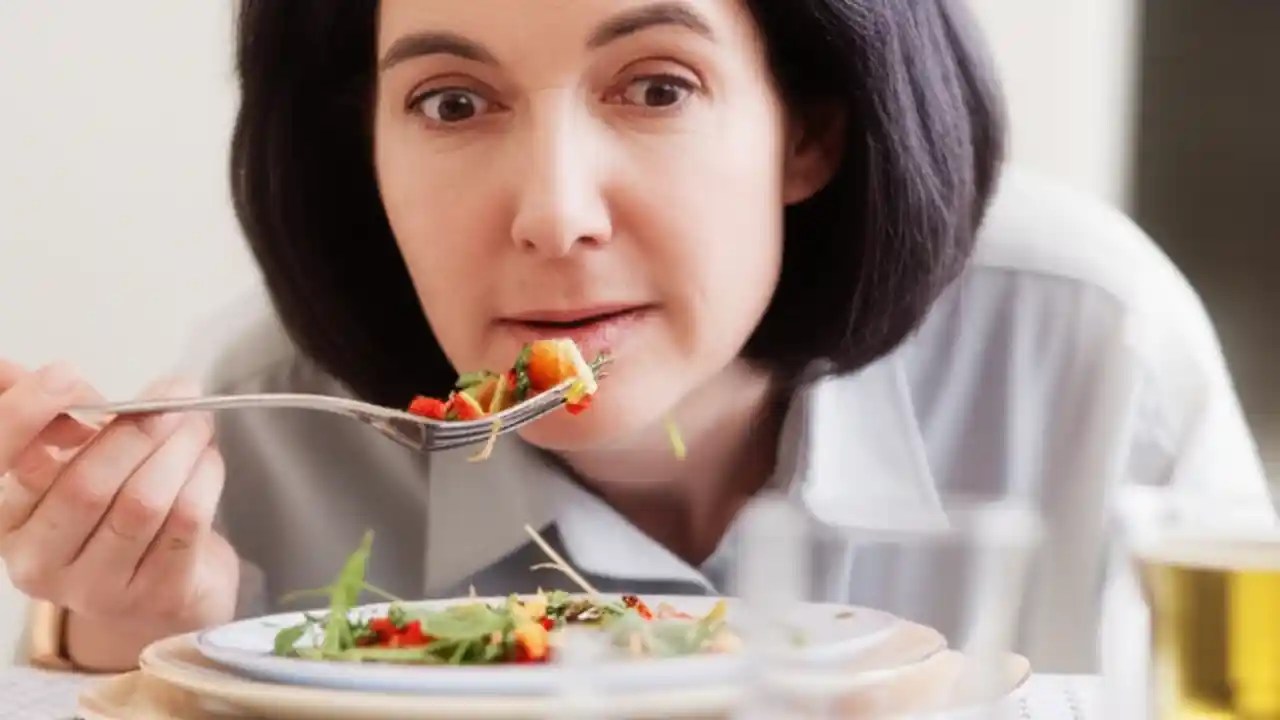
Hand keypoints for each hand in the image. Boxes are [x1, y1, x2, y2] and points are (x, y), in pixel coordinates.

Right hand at [0, 360, 239, 668]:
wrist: (159, 592)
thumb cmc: (110, 512)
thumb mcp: (70, 463)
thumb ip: (42, 417)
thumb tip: (4, 369)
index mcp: (6, 520)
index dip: (28, 415)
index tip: (66, 374)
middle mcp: (38, 561)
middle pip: (85, 484)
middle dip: (136, 428)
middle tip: (175, 392)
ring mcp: (97, 587)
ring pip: (143, 501)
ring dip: (179, 448)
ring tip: (197, 421)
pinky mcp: (157, 595)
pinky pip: (185, 521)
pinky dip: (203, 478)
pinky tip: (206, 459)